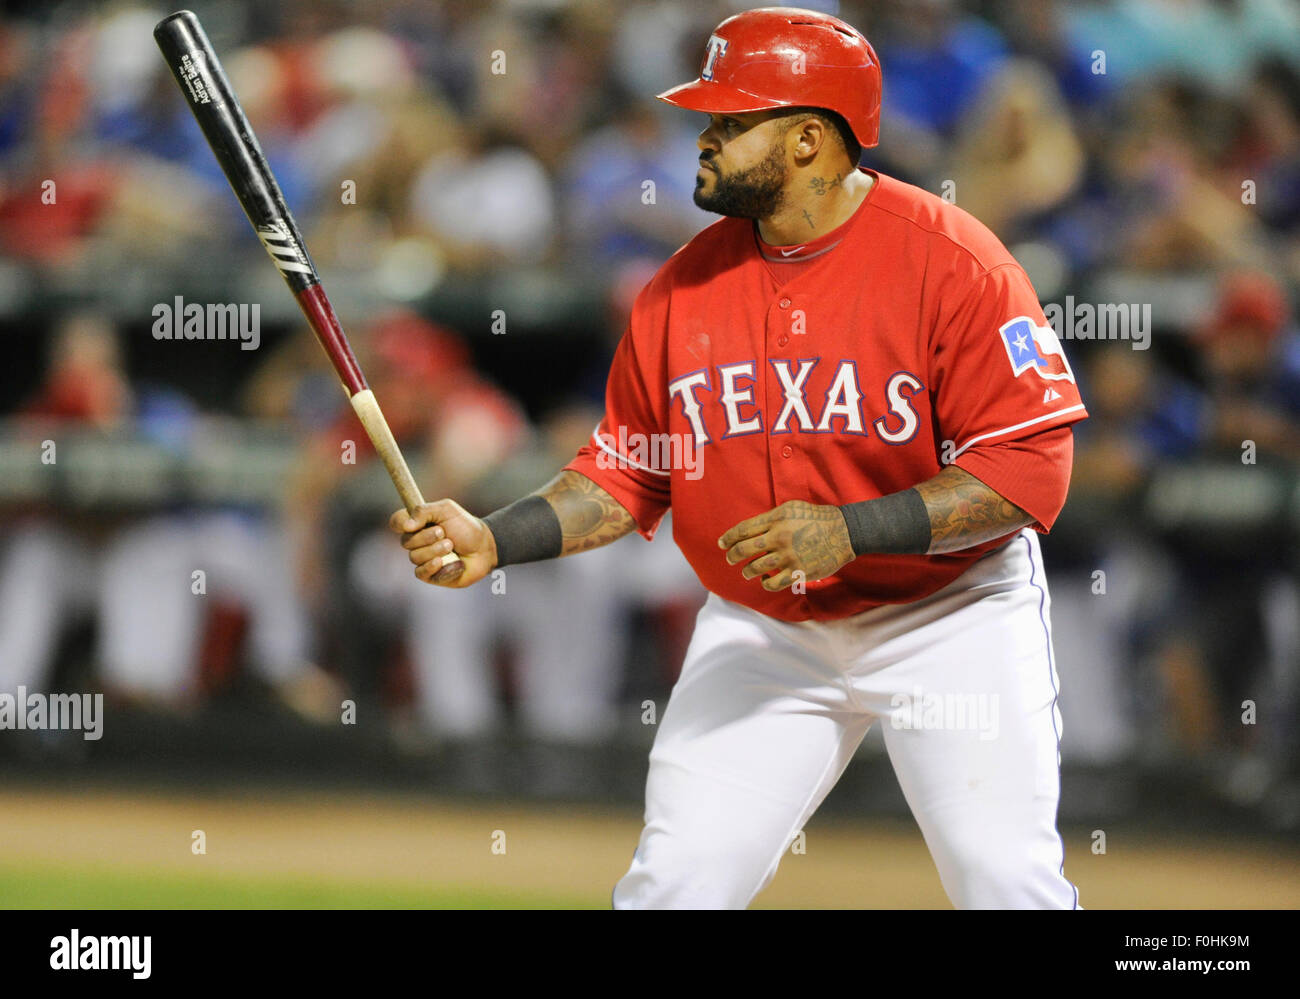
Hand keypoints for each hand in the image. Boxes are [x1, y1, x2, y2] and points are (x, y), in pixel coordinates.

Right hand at [389, 499, 496, 587]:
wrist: (484, 547)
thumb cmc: (465, 527)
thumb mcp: (447, 510)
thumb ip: (424, 511)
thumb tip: (406, 525)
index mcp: (417, 523)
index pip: (396, 522)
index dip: (399, 523)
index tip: (411, 524)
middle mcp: (416, 541)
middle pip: (406, 542)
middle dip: (427, 537)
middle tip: (445, 533)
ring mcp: (422, 559)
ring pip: (415, 557)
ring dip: (435, 551)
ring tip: (452, 546)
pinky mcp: (429, 575)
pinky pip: (421, 573)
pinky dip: (435, 567)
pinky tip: (448, 562)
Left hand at [718, 500, 853, 591]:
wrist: (843, 532)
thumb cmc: (815, 518)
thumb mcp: (791, 508)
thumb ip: (770, 518)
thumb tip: (750, 531)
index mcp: (776, 519)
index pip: (743, 530)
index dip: (728, 538)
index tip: (721, 544)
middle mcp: (779, 537)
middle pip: (744, 549)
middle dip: (732, 556)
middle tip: (730, 559)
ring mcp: (788, 556)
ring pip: (755, 568)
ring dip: (747, 571)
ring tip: (746, 572)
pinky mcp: (798, 572)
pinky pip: (773, 583)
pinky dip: (765, 583)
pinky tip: (765, 580)